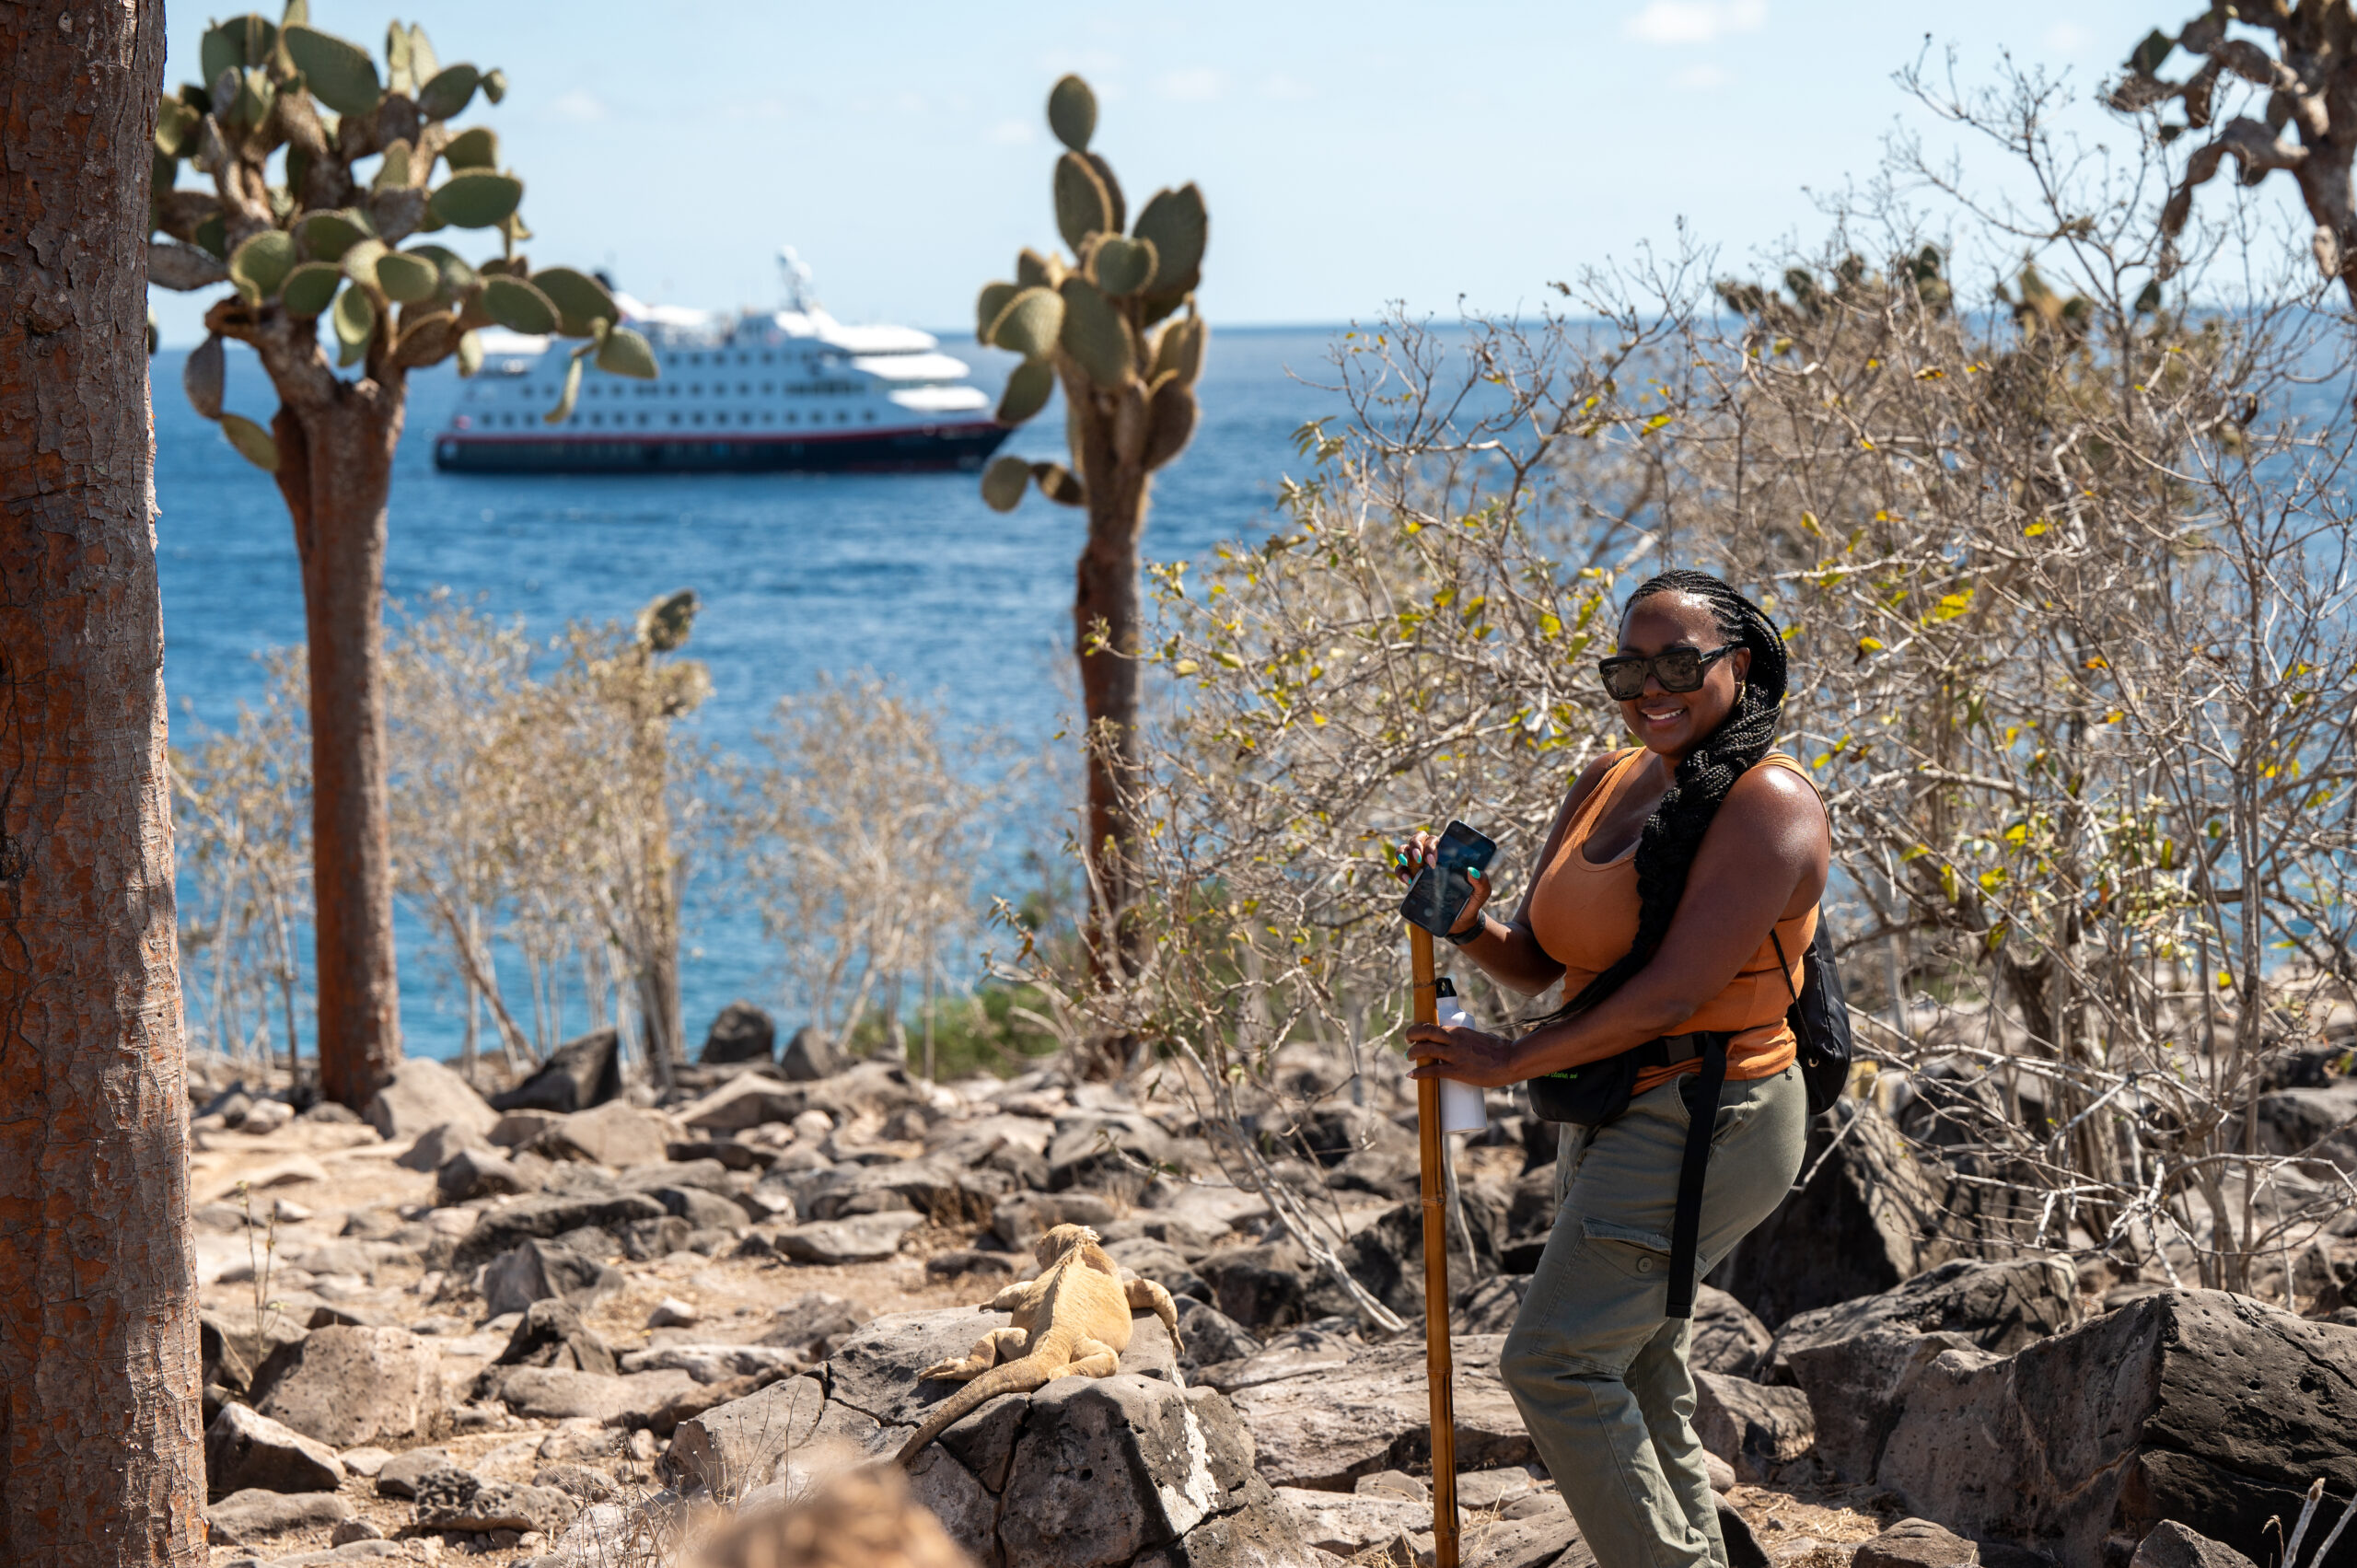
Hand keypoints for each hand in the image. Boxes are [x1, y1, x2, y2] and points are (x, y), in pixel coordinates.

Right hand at [1389, 831, 1492, 938]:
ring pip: (1405, 849)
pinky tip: (1408, 881)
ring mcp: (1419, 866)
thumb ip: (1482, 882)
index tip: (1435, 856)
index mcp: (1448, 853)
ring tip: (1409, 861)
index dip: (1433, 842)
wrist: (1459, 920)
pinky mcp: (1411, 879)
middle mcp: (1432, 856)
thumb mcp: (1481, 892)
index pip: (1438, 838)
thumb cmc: (1471, 900)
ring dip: (1404, 852)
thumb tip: (1472, 870)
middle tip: (1422, 859)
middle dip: (1417, 845)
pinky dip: (1401, 872)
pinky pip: (1400, 870)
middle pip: (1419, 839)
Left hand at [1404, 1021, 1522, 1087]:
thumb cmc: (1499, 1050)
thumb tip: (1465, 1046)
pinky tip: (1412, 1075)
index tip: (1417, 1036)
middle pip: (1425, 1032)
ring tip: (1409, 1058)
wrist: (1511, 1061)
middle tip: (1408, 1042)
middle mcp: (1454, 1040)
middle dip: (1412, 1035)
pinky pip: (1433, 1071)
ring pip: (1425, 1050)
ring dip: (1413, 1053)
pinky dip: (1419, 1073)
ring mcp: (1455, 1055)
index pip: (1434, 1027)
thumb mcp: (1480, 1038)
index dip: (1422, 1030)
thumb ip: (1470, 1041)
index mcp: (1459, 1030)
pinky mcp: (1458, 1070)